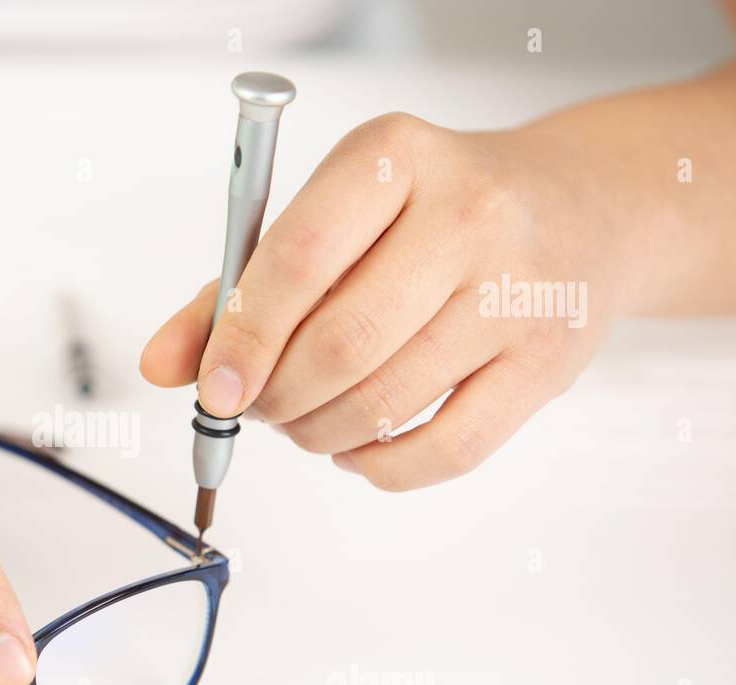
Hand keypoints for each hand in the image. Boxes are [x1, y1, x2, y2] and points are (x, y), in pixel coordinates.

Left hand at [142, 112, 629, 489]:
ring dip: (318, 434)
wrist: (579, 206)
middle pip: (339, 344)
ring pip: (385, 403)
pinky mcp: (548, 362)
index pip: (295, 260)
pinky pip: (446, 450)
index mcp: (393, 160)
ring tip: (305, 421)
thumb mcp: (335, 216)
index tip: (211, 389)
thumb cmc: (429, 213)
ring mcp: (517, 292)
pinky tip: (359, 448)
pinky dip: (381, 467)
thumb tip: (162, 366)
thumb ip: (237, 287)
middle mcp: (466, 216)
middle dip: (276, 398)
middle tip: (258, 407)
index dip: (241, 338)